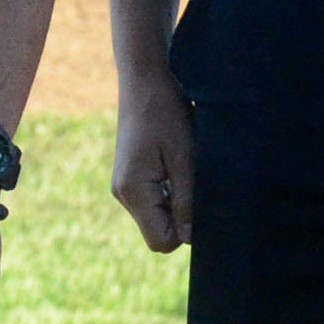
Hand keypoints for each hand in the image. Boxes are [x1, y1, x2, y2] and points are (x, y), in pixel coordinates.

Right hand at [111, 69, 195, 251]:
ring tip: (184, 168)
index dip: (185, 231)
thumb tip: (190, 239)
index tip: (200, 203)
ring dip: (177, 203)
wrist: (144, 82)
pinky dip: (170, 193)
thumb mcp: (185, 158)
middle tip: (195, 182)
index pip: (161, 241)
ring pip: (158, 218)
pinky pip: (154, 203)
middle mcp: (123, 194)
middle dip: (182, 217)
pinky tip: (175, 165)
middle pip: (159, 232)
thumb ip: (186, 201)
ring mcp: (124, 187)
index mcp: (133, 190)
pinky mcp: (130, 179)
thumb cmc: (166, 114)